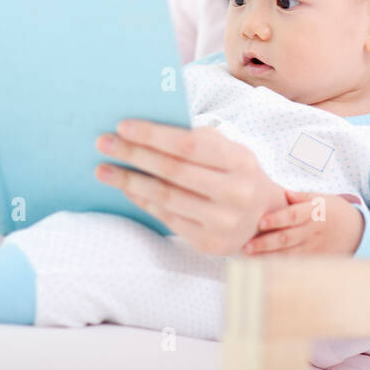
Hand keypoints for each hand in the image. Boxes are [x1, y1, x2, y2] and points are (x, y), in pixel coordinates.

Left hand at [95, 122, 288, 255]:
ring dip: (129, 181)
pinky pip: (166, 218)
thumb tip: (148, 129)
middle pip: (172, 171)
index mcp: (241, 161)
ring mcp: (223, 222)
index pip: (189, 145)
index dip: (153, 135)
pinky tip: (126, 188)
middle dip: (133, 155)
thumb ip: (198, 139)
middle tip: (104, 143)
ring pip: (165, 198)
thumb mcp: (230, 151)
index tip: (123, 126)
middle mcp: (235, 193)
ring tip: (103, 169)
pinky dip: (142, 201)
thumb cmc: (238, 175)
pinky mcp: (209, 244)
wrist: (266, 219)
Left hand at [243, 190, 363, 255]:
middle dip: (266, 243)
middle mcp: (313, 231)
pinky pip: (296, 264)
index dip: (277, 219)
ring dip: (269, 256)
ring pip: (289, 254)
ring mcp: (314, 247)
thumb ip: (302, 196)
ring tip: (250, 257)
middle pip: (288, 237)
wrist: (358, 233)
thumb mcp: (324, 198)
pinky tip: (265, 266)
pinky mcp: (316, 259)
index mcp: (314, 212)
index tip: (260, 222)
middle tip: (247, 246)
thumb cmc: (336, 212)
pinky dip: (281, 265)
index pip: (293, 215)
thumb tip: (283, 193)